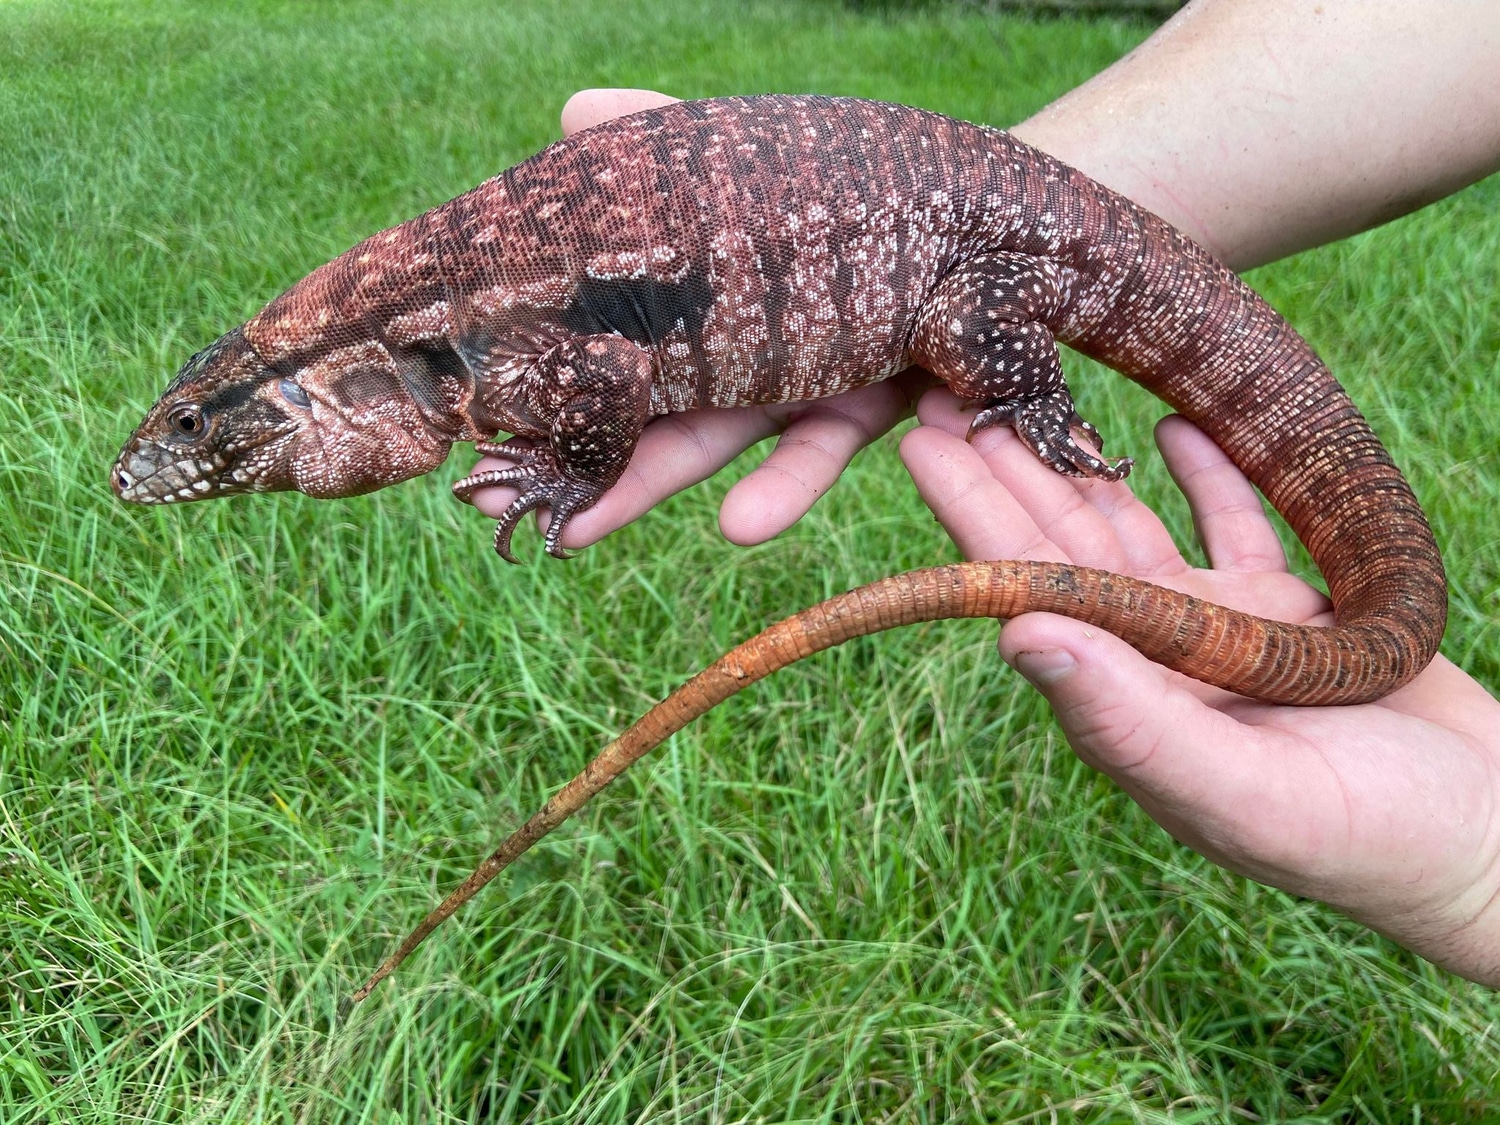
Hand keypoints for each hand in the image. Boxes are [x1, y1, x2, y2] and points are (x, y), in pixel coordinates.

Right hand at [465, 88, 929, 550]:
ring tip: (585, 525)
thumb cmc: (853, 194)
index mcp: (704, 312)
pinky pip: (824, 448)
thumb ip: (666, 145)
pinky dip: (783, 482)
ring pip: (719, 446)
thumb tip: (571, 111)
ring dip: (654, 487)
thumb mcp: (743, 166)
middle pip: (650, 421)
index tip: (484, 440)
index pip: (613, 358)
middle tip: (511, 513)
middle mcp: (747, 361)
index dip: (548, 399)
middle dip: (585, 470)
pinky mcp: (875, 406)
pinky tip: (741, 520)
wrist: (986, 218)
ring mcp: (806, 390)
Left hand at [902, 386, 1499, 986]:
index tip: (920, 439)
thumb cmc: (1369, 839)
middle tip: (950, 382)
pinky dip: (1207, 474)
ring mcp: (1223, 626)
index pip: (1031, 588)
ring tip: (1037, 386)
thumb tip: (1013, 636)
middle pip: (1067, 543)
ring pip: (1138, 526)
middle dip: (1011, 466)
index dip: (974, 512)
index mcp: (1128, 697)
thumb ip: (1129, 720)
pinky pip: (1240, 521)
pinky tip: (1168, 423)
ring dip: (1089, 460)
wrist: (1486, 844)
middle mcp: (1159, 655)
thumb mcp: (1245, 791)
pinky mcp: (1291, 607)